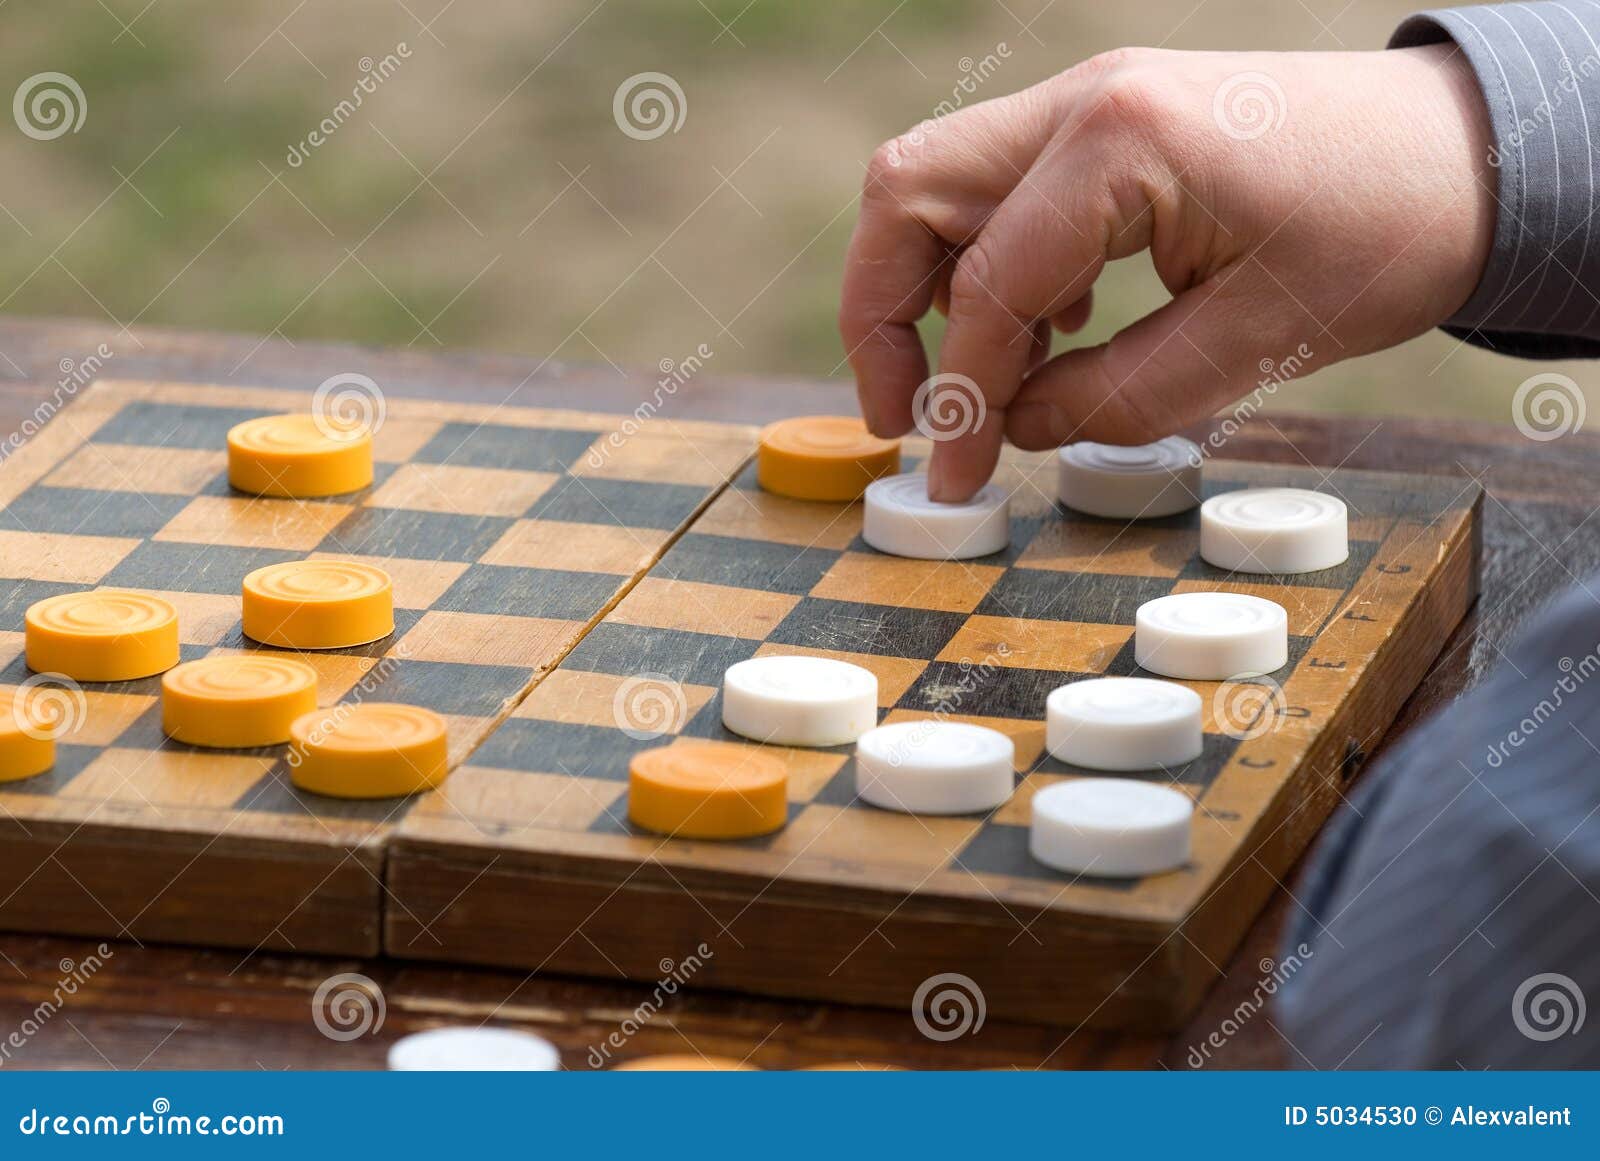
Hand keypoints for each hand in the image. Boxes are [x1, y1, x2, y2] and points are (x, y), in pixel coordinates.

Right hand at [839, 45, 1493, 500]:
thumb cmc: (1381, 233)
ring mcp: (1091, 98)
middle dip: (881, 314)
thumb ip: (1115, 398)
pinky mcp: (1107, 122)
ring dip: (922, 285)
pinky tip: (1045, 332)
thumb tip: (1013, 430)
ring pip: (937, 180)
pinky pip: (998, 186)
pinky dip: (986, 262)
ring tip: (973, 385)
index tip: (953, 478)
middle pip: (907, 192)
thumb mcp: (1254, 344)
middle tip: (904, 417)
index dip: (958, 396)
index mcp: (1123, 143)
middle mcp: (1085, 99)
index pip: (985, 283)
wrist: (1466, 152)